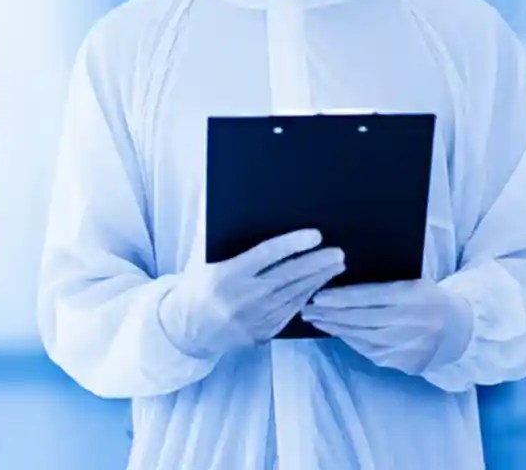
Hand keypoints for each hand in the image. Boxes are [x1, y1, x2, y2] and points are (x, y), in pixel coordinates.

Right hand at [159, 229, 344, 356]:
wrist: (187, 330)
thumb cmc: (197, 286)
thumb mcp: (198, 257)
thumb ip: (209, 228)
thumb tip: (211, 193)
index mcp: (226, 276)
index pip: (267, 255)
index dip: (293, 244)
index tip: (315, 235)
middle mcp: (243, 298)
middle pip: (288, 277)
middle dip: (316, 264)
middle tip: (338, 253)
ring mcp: (254, 319)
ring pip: (293, 296)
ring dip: (318, 280)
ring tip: (336, 266)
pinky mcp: (262, 333)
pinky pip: (290, 313)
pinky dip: (307, 297)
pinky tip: (320, 285)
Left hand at [300, 279, 472, 374]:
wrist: (459, 332)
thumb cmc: (431, 299)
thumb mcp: (415, 282)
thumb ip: (386, 283)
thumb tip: (343, 279)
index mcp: (412, 297)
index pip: (369, 297)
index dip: (341, 297)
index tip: (318, 294)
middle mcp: (408, 323)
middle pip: (359, 318)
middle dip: (329, 313)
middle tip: (306, 306)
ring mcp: (404, 346)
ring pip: (360, 336)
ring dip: (333, 327)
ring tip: (314, 318)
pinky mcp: (399, 362)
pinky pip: (367, 349)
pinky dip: (348, 338)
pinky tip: (334, 330)